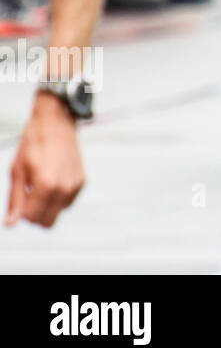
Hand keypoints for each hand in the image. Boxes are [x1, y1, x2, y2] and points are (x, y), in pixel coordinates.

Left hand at [6, 92, 84, 227]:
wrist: (56, 123)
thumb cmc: (34, 144)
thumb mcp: (17, 171)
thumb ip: (15, 200)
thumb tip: (10, 224)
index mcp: (46, 185)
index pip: (30, 218)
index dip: (20, 213)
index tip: (19, 198)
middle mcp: (64, 188)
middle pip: (47, 222)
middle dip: (34, 215)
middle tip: (28, 196)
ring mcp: (76, 185)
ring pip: (58, 213)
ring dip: (47, 207)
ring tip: (40, 185)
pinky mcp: (82, 181)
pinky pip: (67, 202)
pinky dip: (58, 198)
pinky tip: (52, 181)